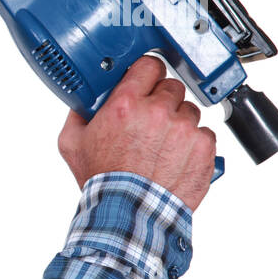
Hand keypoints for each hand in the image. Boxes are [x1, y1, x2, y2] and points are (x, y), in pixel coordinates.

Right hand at [57, 54, 216, 211]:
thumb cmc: (103, 181)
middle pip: (171, 87)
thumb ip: (78, 115)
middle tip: (150, 120)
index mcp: (126, 104)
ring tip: (161, 145)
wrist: (128, 213)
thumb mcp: (73, 144)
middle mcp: (158, 112)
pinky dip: (193, 143)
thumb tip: (83, 102)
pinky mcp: (203, 147)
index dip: (147, 73)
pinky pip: (204, 133)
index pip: (149, 65)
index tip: (146, 80)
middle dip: (161, 101)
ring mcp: (184, 129)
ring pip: (189, 111)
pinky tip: (176, 156)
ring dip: (178, 123)